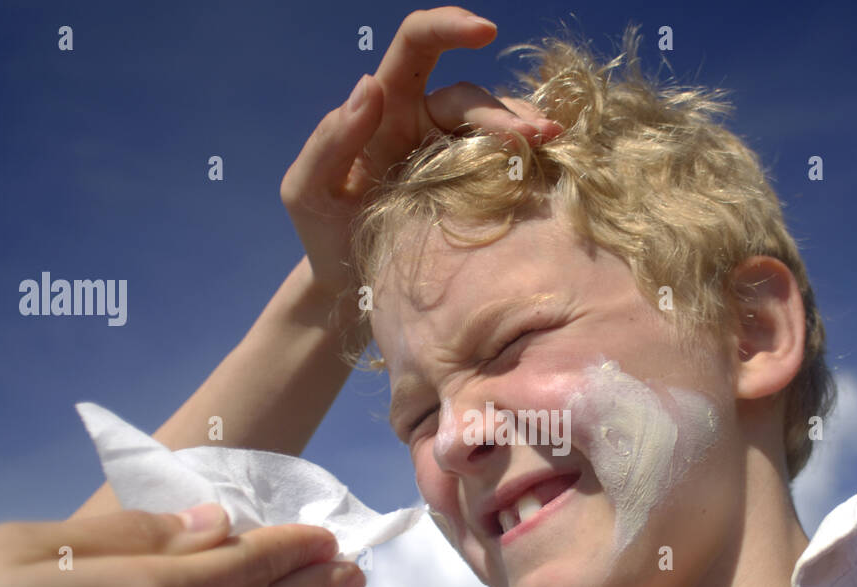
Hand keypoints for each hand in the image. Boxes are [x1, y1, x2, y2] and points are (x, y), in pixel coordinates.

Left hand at [280, 5, 562, 295]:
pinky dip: (532, 163)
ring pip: (500, 125)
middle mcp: (424, 121)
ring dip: (526, 131)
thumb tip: (368, 85)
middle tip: (533, 139)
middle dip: (502, 112)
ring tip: (550, 146)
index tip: (484, 31)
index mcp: (386, 108)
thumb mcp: (306, 191)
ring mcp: (455, 155)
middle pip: (471, 98)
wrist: (350, 290)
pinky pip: (510, 164)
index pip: (417, 46)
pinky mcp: (478, 189)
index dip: (449, 27)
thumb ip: (329, 141)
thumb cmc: (324, 236)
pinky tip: (546, 171)